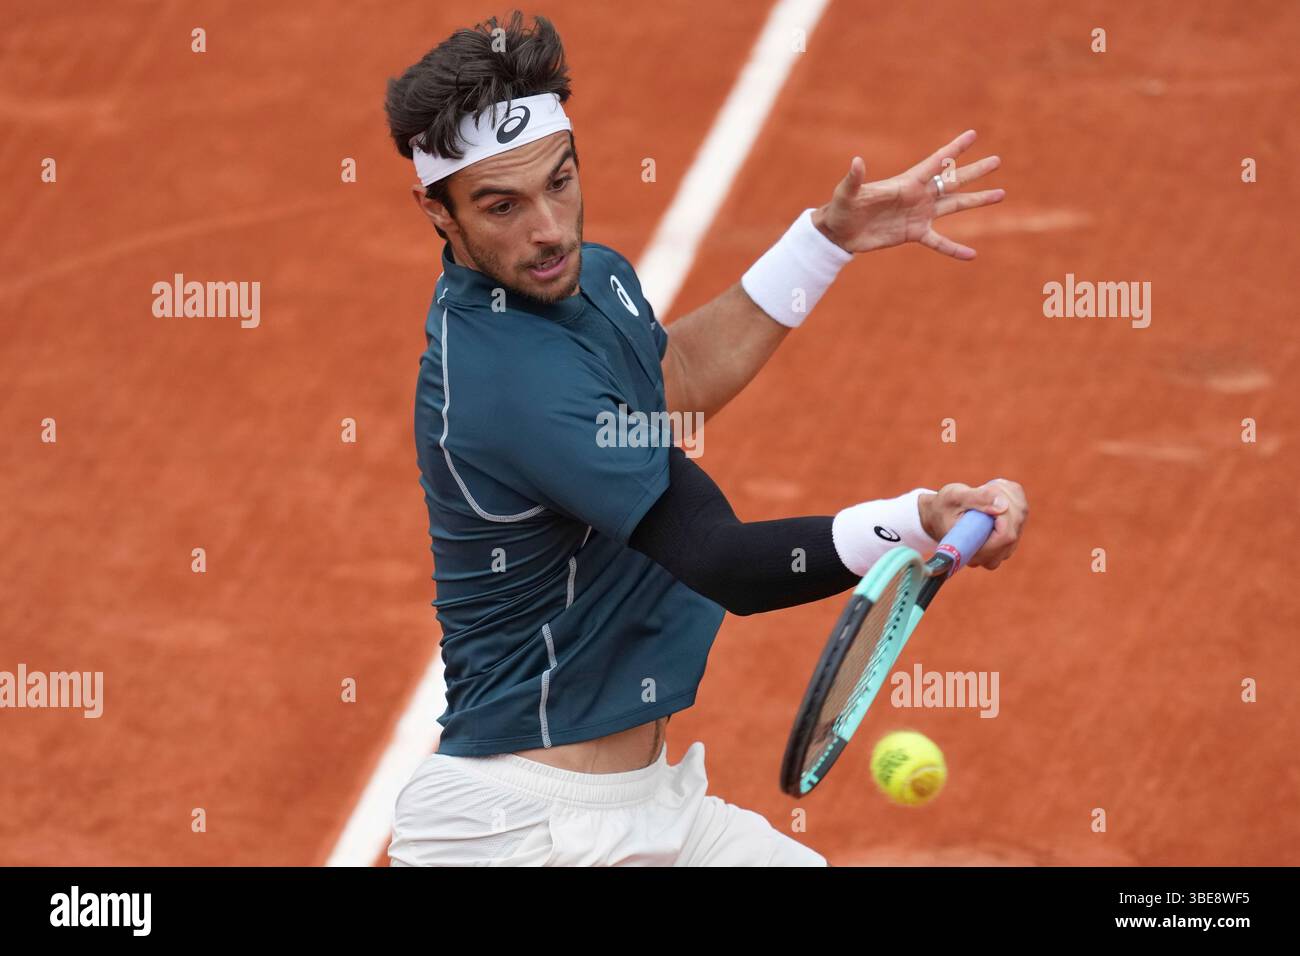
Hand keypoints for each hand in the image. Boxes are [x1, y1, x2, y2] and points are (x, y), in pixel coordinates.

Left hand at [811, 130, 1003, 259]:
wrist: (839, 233)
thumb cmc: (841, 208)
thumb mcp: (847, 193)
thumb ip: (855, 179)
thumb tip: (856, 161)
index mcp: (907, 182)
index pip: (935, 162)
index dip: (954, 149)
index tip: (973, 135)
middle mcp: (918, 196)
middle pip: (953, 181)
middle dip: (975, 171)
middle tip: (997, 160)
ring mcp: (919, 214)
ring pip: (954, 205)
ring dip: (977, 200)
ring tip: (1000, 193)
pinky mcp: (914, 233)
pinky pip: (939, 241)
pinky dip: (955, 248)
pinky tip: (972, 255)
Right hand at [918, 479, 1027, 569]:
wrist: (938, 514)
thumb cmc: (942, 508)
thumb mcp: (953, 498)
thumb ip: (977, 499)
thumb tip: (1003, 505)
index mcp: (975, 553)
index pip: (1006, 536)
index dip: (1003, 512)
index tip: (987, 494)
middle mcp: (992, 556)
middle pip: (1015, 523)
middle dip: (1003, 498)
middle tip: (983, 488)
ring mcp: (1004, 547)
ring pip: (1020, 514)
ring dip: (1006, 493)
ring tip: (983, 490)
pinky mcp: (1011, 535)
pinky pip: (1021, 509)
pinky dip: (1010, 494)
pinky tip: (992, 493)